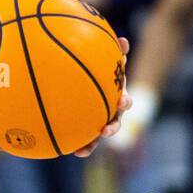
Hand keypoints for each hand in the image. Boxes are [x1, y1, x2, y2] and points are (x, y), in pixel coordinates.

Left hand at [70, 36, 130, 158]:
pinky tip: (68, 152)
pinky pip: (80, 140)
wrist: (75, 83)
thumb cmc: (93, 69)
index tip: (121, 102)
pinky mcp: (82, 129)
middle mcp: (108, 111)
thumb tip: (123, 40)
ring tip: (84, 151)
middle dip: (112, 127)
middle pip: (113, 122)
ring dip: (92, 144)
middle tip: (106, 130)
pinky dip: (77, 146)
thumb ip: (110, 52)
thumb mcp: (101, 60)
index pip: (123, 100)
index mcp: (113, 95)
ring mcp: (96, 121)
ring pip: (96, 136)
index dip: (123, 102)